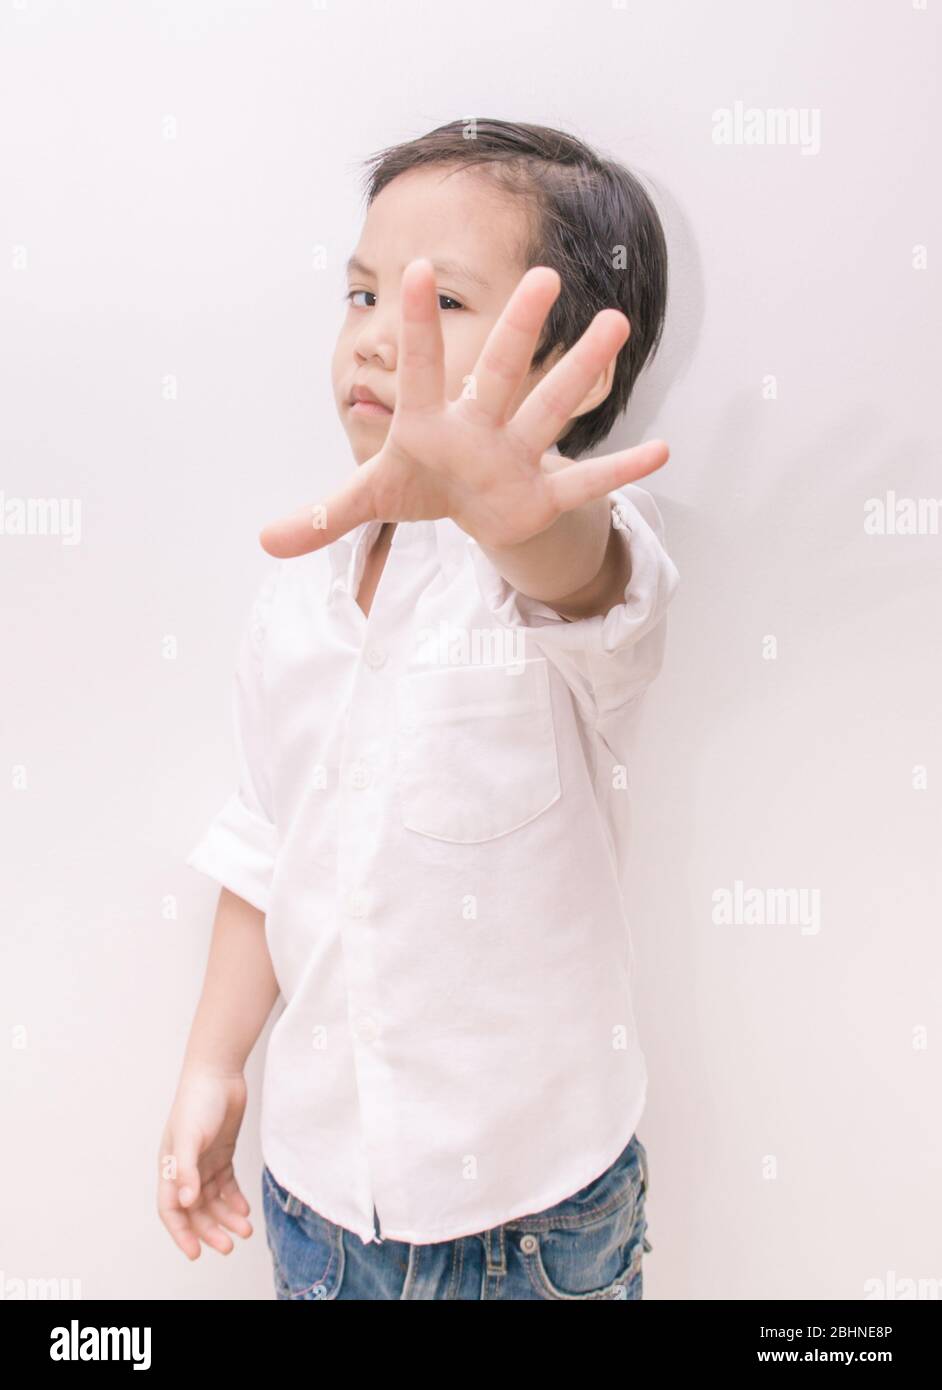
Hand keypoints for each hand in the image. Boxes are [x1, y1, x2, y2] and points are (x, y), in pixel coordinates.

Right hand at [157, 1068, 252, 1260]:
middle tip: (230, 1245)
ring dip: (227, 1217)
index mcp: (169, 1166)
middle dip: (210, 1230)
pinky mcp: (222, 1153)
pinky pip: (226, 1185)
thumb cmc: (198, 1101)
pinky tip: (244, 1209)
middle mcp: (185, 1168)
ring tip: (245, 1230)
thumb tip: (185, 1202)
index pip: (170, 1209)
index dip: (181, 1233)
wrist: (218, 1073)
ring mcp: (204, 1161)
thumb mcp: (189, 1136)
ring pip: (213, 1200)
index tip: (196, 1253)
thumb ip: (185, 1169)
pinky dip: (234, 1200)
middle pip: (195, 1210)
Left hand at [259, 259, 667, 557]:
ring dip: (582, 371)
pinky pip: (584, 483)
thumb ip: (321, 516)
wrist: (469, 507)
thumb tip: (262, 541)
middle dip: (520, 330)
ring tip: (615, 323)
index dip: (414, 326)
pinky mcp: (541, 494)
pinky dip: (620, 471)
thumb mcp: (372, 499)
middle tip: (542, 276)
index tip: (410, 269)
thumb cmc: (422, 484)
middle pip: (501, 373)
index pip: (421, 369)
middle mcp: (479, 426)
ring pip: (552, 409)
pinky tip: (662, 451)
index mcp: (431, 423)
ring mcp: (516, 457)